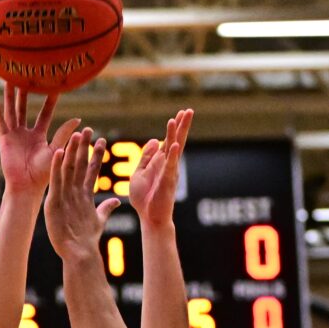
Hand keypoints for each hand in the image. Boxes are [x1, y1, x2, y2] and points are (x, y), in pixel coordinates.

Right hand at [0, 84, 74, 196]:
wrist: (27, 186)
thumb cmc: (44, 173)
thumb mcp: (56, 150)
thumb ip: (64, 134)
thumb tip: (78, 119)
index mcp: (39, 136)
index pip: (44, 113)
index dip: (49, 100)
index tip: (53, 86)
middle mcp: (25, 133)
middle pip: (24, 108)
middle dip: (25, 93)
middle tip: (26, 76)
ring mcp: (13, 135)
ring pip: (11, 111)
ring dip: (10, 96)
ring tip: (10, 79)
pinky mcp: (4, 139)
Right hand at [44, 128, 118, 261]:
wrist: (78, 252)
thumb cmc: (87, 238)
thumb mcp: (99, 219)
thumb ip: (106, 208)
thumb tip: (116, 200)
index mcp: (83, 195)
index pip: (90, 170)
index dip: (96, 155)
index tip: (102, 140)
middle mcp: (72, 192)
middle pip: (78, 165)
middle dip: (83, 148)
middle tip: (87, 129)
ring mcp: (63, 196)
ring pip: (67, 170)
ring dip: (71, 152)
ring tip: (75, 135)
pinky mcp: (53, 202)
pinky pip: (55, 181)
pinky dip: (56, 167)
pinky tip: (58, 152)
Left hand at [126, 109, 191, 225]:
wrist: (150, 217)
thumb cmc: (145, 198)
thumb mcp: (139, 173)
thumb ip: (146, 158)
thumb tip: (154, 140)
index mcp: (160, 162)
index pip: (169, 140)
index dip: (174, 127)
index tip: (179, 113)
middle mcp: (168, 165)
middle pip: (176, 140)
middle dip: (182, 125)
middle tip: (188, 110)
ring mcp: (169, 172)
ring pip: (175, 149)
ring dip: (177, 133)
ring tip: (181, 118)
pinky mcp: (167, 182)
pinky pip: (169, 166)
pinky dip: (171, 155)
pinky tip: (173, 144)